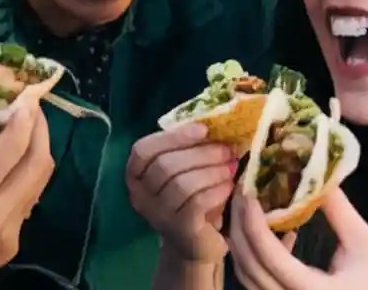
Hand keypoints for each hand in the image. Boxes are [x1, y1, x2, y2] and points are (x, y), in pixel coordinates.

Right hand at [0, 91, 54, 285]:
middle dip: (38, 130)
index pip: (15, 144)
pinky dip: (16, 176)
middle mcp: (0, 214)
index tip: (25, 91)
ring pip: (36, 183)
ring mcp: (10, 234)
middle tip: (28, 107)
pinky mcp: (10, 246)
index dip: (25, 114)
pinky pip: (24, 202)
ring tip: (10, 128)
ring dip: (27, 153)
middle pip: (39, 163)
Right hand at [126, 123, 238, 263]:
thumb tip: (214, 123)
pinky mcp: (179, 230)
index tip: (203, 129)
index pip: (143, 150)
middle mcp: (140, 196)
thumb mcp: (184, 171)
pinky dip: (216, 190)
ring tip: (231, 167)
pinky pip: (196, 204)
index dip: (172, 136)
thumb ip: (188, 150)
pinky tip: (229, 186)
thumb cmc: (192, 200)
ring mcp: (157, 215)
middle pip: (165, 165)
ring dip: (211, 171)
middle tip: (227, 149)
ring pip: (182, 184)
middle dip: (200, 153)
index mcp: (136, 176)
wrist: (196, 244)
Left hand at [228, 188, 367, 289]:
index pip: (268, 256)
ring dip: (245, 242)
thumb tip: (318, 172)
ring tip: (255, 208)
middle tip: (244, 192)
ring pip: (248, 278)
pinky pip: (260, 284)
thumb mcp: (367, 246)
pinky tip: (282, 238)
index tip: (249, 190)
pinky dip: (259, 259)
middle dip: (239, 227)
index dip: (252, 221)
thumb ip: (338, 211)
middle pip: (248, 267)